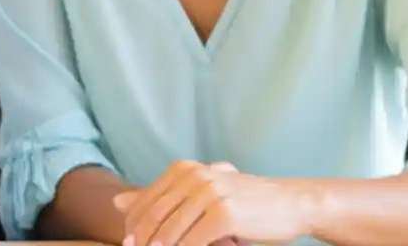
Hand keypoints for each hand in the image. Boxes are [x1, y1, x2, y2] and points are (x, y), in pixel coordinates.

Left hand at [114, 161, 309, 245]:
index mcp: (185, 169)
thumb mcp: (201, 193)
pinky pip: (195, 240)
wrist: (290, 203)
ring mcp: (210, 193)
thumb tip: (117, 203)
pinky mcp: (225, 214)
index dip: (134, 224)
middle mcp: (195, 176)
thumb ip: (162, 197)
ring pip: (172, 230)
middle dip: (143, 239)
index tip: (128, 242)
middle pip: (156, 215)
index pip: (147, 199)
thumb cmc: (244, 202)